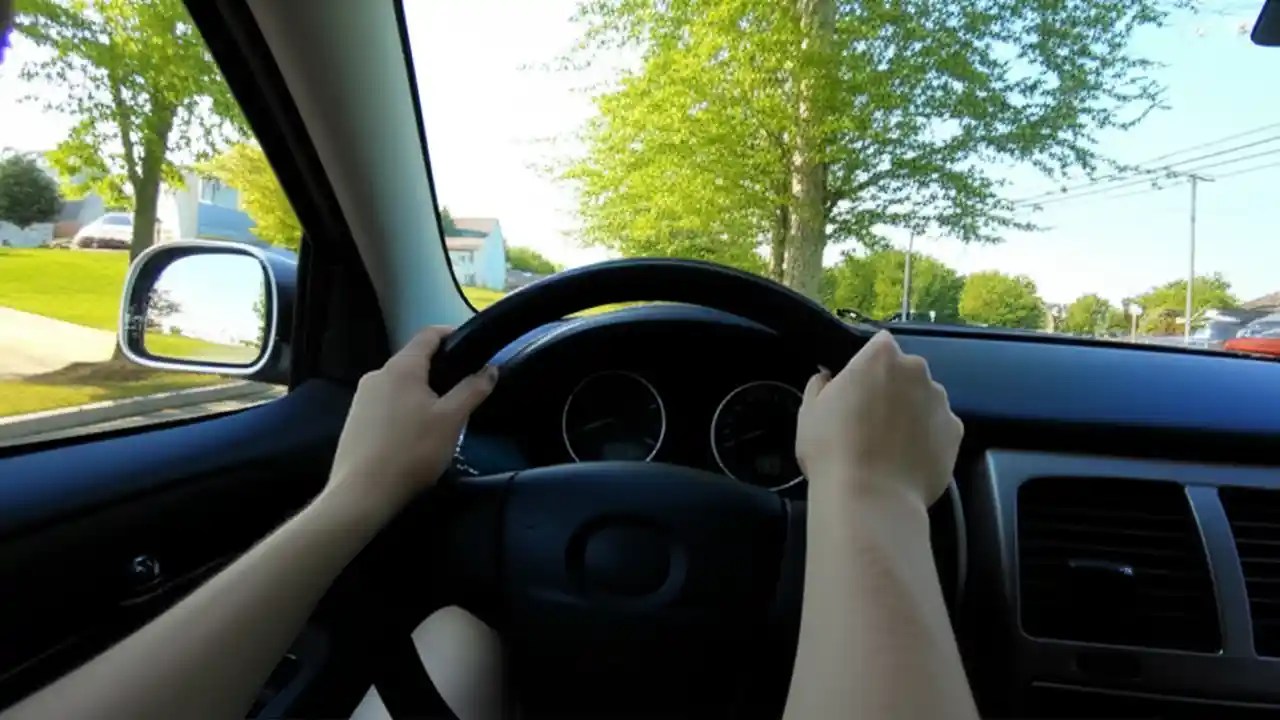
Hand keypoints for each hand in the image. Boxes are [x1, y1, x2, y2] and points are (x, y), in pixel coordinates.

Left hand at [325, 326, 496, 515]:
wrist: (363, 492)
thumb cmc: (413, 450)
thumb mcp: (452, 420)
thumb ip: (473, 389)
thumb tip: (490, 368)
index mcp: (401, 367)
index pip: (428, 335)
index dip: (451, 334)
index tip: (470, 344)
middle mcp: (377, 374)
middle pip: (414, 361)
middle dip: (439, 371)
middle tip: (463, 391)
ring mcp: (361, 398)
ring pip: (400, 385)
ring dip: (422, 392)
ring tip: (441, 417)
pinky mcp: (354, 420)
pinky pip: (386, 404)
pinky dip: (405, 409)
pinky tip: (414, 434)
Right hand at [796, 330, 961, 507]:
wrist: (871, 498)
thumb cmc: (832, 448)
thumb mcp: (810, 411)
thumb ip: (821, 384)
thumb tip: (829, 378)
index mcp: (881, 356)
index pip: (879, 345)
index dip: (868, 366)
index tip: (857, 389)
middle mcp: (918, 370)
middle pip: (906, 372)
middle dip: (893, 388)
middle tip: (871, 420)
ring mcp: (941, 402)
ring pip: (924, 400)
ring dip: (912, 413)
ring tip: (890, 446)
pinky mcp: (956, 433)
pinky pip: (939, 428)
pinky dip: (928, 438)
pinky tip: (908, 460)